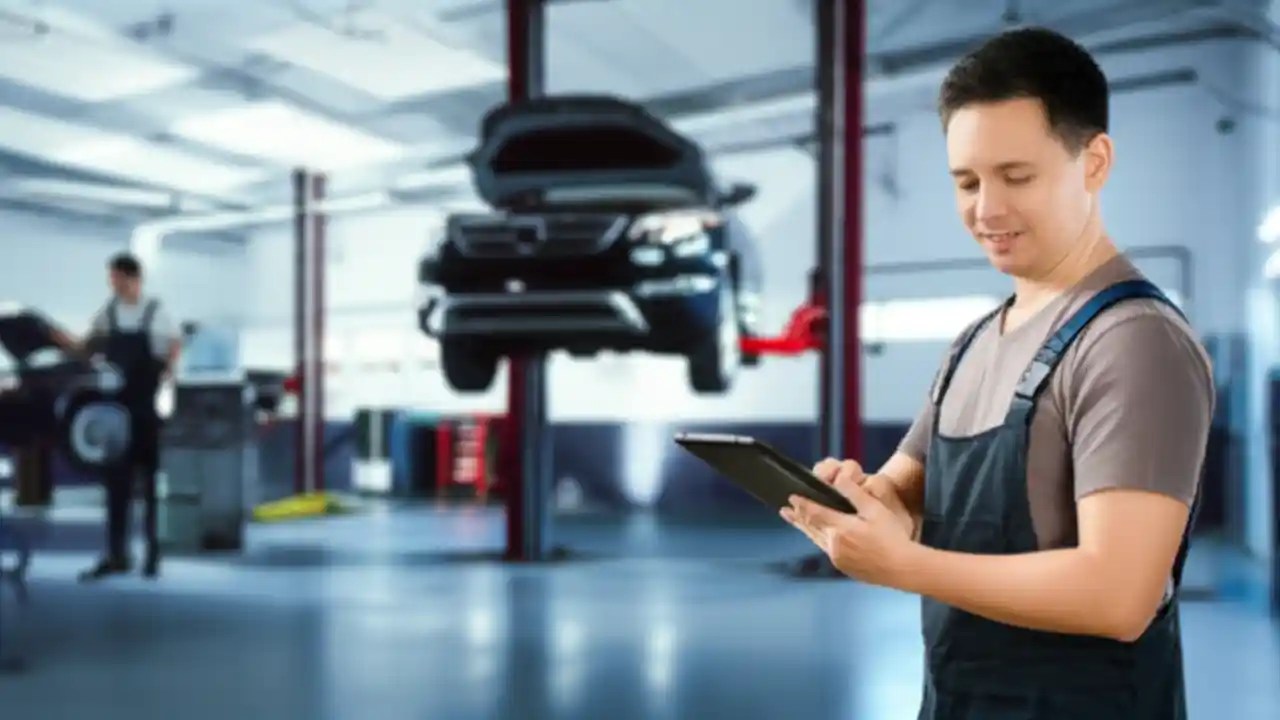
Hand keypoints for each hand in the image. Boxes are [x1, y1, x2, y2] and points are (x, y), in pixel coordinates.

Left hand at [781, 459, 917, 586]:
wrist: (903, 568)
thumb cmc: (891, 537)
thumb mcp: (875, 510)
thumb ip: (854, 494)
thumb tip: (837, 479)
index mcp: (840, 528)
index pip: (814, 512)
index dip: (802, 504)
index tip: (791, 497)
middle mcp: (833, 544)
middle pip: (811, 527)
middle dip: (798, 516)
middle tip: (785, 509)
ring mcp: (837, 558)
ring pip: (816, 539)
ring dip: (805, 528)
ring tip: (794, 521)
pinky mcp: (844, 567)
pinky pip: (826, 549)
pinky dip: (818, 539)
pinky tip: (818, 537)